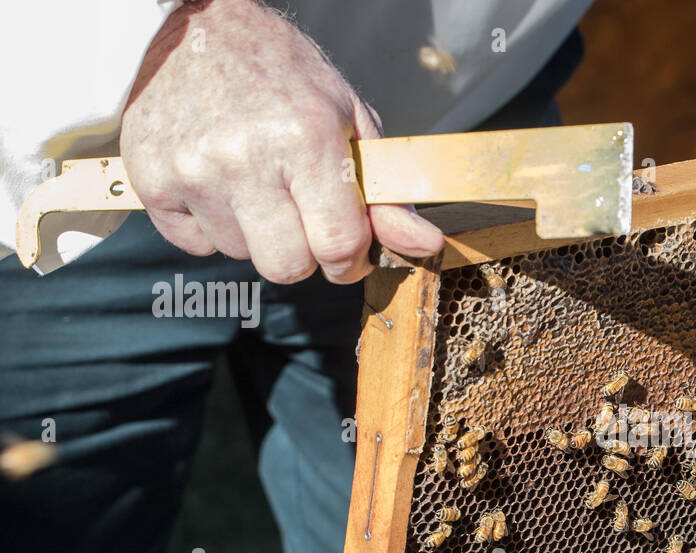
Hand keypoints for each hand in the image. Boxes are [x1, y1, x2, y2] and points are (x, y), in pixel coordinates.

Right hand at [120, 0, 442, 283]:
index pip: (337, 247)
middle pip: (287, 267)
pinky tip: (219, 183)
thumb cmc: (283, 74)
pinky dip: (213, 226)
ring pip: (242, 255)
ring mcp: (192, 170)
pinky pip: (196, 244)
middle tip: (302, 215)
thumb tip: (426, 245)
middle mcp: (244, 157)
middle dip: (304, 253)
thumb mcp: (347, 120)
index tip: (348, 249)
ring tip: (256, 182)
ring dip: (257, 234)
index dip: (349, 260)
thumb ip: (387, 192)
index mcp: (305, 139)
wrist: (198, 24)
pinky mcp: (151, 179)